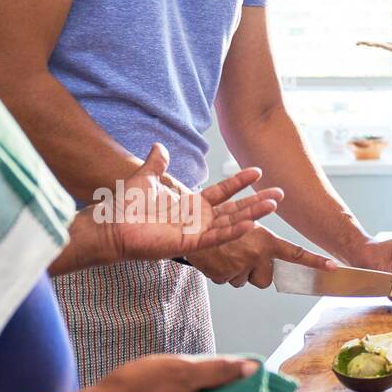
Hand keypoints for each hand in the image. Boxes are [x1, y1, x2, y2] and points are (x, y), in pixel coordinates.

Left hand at [97, 144, 284, 261]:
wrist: (111, 227)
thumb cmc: (126, 208)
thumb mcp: (145, 179)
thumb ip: (156, 163)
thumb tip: (159, 146)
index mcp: (192, 205)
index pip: (223, 192)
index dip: (240, 182)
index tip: (258, 172)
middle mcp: (199, 219)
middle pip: (235, 209)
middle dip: (257, 201)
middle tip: (279, 194)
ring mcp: (197, 233)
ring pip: (232, 223)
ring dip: (253, 214)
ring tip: (273, 205)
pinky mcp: (190, 245)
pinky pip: (217, 237)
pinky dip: (234, 232)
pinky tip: (251, 224)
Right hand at [184, 224, 336, 287]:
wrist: (189, 226)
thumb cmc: (219, 223)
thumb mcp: (246, 225)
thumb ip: (263, 246)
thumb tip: (273, 260)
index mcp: (266, 242)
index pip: (296, 254)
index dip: (315, 262)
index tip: (333, 267)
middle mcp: (256, 256)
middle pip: (265, 279)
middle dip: (256, 272)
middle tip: (243, 256)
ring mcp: (239, 267)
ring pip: (246, 281)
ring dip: (238, 272)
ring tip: (228, 254)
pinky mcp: (223, 275)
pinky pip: (229, 281)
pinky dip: (223, 273)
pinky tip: (217, 259)